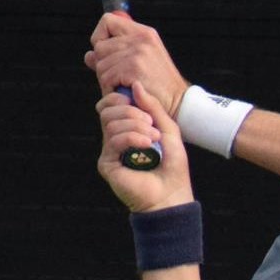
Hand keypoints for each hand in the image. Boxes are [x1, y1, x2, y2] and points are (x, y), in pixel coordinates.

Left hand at [86, 12, 188, 115]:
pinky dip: (111, 88)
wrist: (179, 102)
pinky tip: (123, 93)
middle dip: (102, 64)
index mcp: (143, 33)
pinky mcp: (134, 69)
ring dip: (106, 80)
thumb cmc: (159, 85)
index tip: (106, 52)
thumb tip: (89, 56)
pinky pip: (107, 77)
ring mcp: (138, 53)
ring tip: (122, 87)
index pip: (107, 21)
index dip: (100, 36)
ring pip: (100, 64)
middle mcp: (141, 39)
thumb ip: (114, 55)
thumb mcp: (140, 63)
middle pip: (100, 46)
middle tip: (116, 78)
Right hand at [97, 84, 193, 212]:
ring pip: (110, 124)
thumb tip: (135, 85)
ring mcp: (109, 151)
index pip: (111, 104)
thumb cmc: (172, 165)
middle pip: (108, 111)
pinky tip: (147, 145)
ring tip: (153, 140)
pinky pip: (113, 141)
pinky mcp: (107, 164)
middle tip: (152, 126)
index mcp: (126, 128)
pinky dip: (132, 138)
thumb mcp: (168, 129)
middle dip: (131, 113)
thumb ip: (152, 107)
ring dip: (135, 127)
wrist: (171, 194)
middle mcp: (115, 138)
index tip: (141, 107)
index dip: (121, 99)